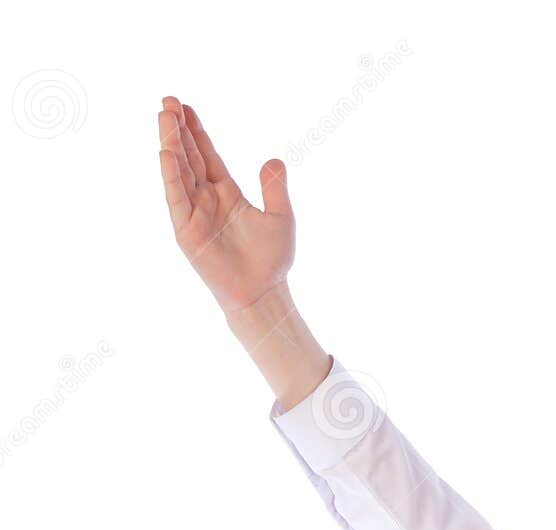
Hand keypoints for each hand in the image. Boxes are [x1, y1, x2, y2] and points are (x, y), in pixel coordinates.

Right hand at [157, 96, 295, 314]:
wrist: (263, 293)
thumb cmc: (272, 259)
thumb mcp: (281, 217)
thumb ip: (274, 188)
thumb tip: (274, 159)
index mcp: (227, 192)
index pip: (207, 155)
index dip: (196, 132)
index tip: (185, 107)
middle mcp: (207, 199)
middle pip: (189, 157)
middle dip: (178, 130)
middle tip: (168, 100)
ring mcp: (194, 214)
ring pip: (179, 172)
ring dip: (171, 145)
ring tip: (163, 117)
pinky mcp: (187, 231)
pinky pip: (177, 199)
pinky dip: (171, 177)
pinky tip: (166, 154)